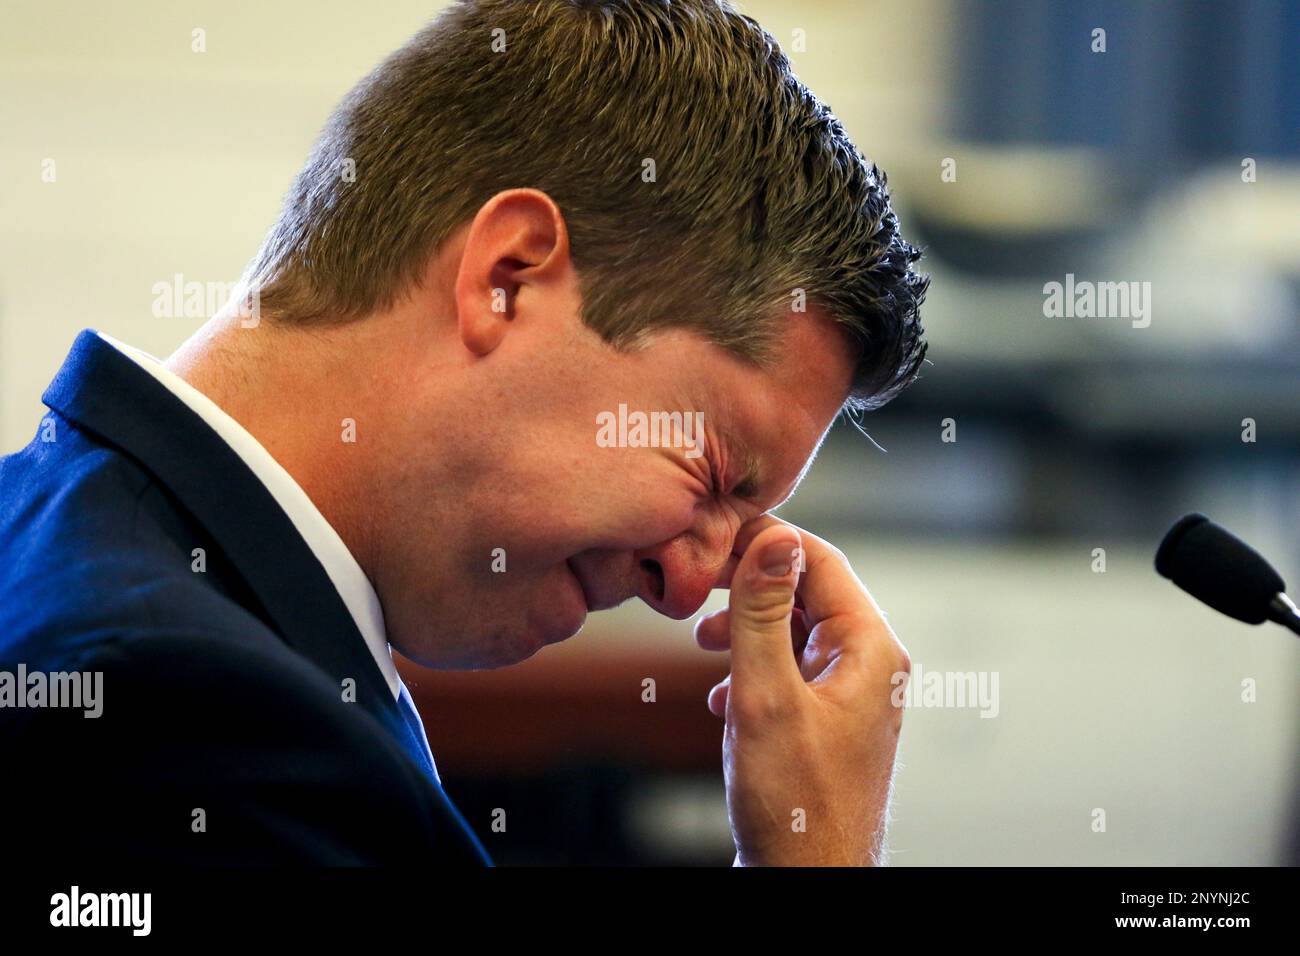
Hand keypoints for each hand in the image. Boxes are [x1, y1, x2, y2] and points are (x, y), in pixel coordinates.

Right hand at [694, 516, 909, 865]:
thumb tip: (773, 538)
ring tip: (700, 640)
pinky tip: (720, 694)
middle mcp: (870, 666)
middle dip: (748, 586)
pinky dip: (752, 669)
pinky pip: (790, 671)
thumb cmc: (797, 806)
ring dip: (745, 628)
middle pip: (807, 593)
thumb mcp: (766, 697)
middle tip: (695, 582)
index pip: (820, 559)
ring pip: (794, 632)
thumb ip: (764, 614)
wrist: (808, 883)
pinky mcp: (827, 723)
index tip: (713, 534)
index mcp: (870, 649)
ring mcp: (850, 696)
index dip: (765, 539)